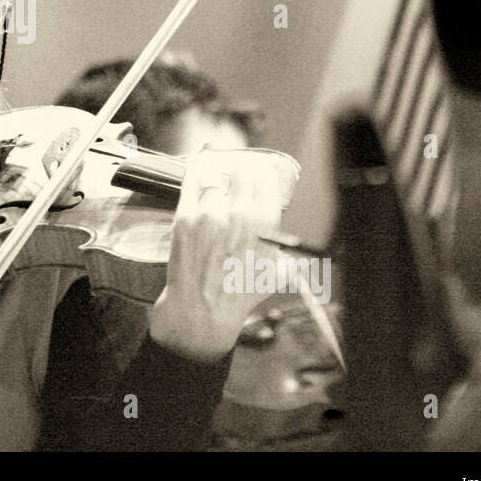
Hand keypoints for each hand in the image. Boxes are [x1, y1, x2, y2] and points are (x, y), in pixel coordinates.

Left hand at [148, 155, 282, 360]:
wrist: (202, 312)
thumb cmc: (237, 295)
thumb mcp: (275, 275)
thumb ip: (288, 257)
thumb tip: (294, 253)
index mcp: (266, 224)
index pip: (266, 179)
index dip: (261, 171)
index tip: (257, 169)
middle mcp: (240, 214)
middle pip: (241, 171)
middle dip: (240, 168)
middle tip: (237, 169)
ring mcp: (210, 213)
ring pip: (214, 176)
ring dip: (215, 172)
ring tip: (215, 171)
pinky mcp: (185, 217)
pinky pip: (190, 183)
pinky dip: (195, 172)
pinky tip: (197, 168)